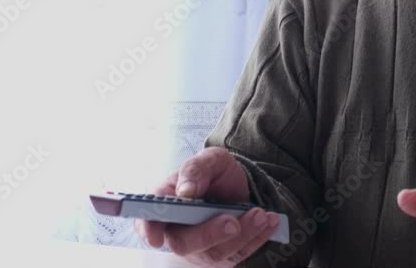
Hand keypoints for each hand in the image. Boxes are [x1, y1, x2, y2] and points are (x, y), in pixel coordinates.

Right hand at [135, 147, 281, 266]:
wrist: (238, 186)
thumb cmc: (215, 173)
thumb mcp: (211, 160)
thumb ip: (196, 169)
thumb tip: (186, 191)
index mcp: (165, 204)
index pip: (147, 221)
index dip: (148, 230)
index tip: (155, 236)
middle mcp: (177, 230)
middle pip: (184, 243)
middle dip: (209, 234)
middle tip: (231, 221)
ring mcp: (199, 247)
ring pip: (214, 252)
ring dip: (241, 234)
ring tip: (260, 213)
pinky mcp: (222, 255)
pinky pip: (237, 254)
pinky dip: (256, 238)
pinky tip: (269, 221)